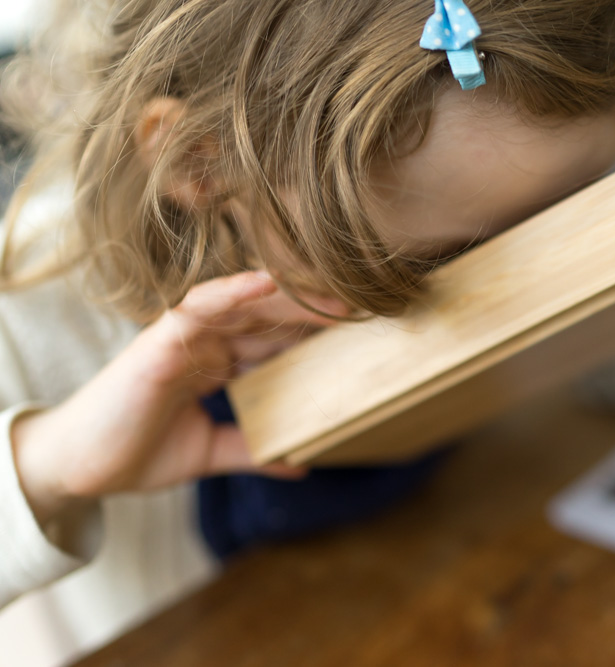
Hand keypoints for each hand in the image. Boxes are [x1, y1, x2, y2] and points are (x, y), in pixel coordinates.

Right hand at [11, 271, 348, 525]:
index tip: (358, 332)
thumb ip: (252, 450)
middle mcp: (202, 343)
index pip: (273, 340)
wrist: (81, 470)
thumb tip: (300, 464)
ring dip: (289, 297)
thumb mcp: (210, 452)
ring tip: (334, 296)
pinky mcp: (158, 343)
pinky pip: (198, 307)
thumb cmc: (136, 452)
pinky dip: (232, 292)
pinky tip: (267, 283)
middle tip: (364, 308)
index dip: (313, 333)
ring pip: (243, 305)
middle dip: (314, 312)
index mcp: (214, 363)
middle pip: (267, 317)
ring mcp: (181, 338)